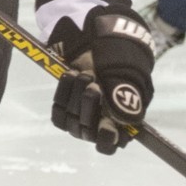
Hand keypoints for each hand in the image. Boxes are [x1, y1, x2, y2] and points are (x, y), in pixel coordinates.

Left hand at [49, 9, 154, 153]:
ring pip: (72, 122)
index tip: (105, 125)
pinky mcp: (65, 108)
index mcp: (122, 121)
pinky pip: (58, 112)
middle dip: (90, 105)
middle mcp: (100, 124)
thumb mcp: (126, 74)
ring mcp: (82, 117)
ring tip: (83, 74)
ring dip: (75, 96)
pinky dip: (63, 93)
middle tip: (93, 83)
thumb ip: (127, 97)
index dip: (106, 138)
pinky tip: (69, 76)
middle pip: (88, 132)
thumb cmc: (118, 59)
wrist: (97, 41)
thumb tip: (127, 119)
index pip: (110, 144)